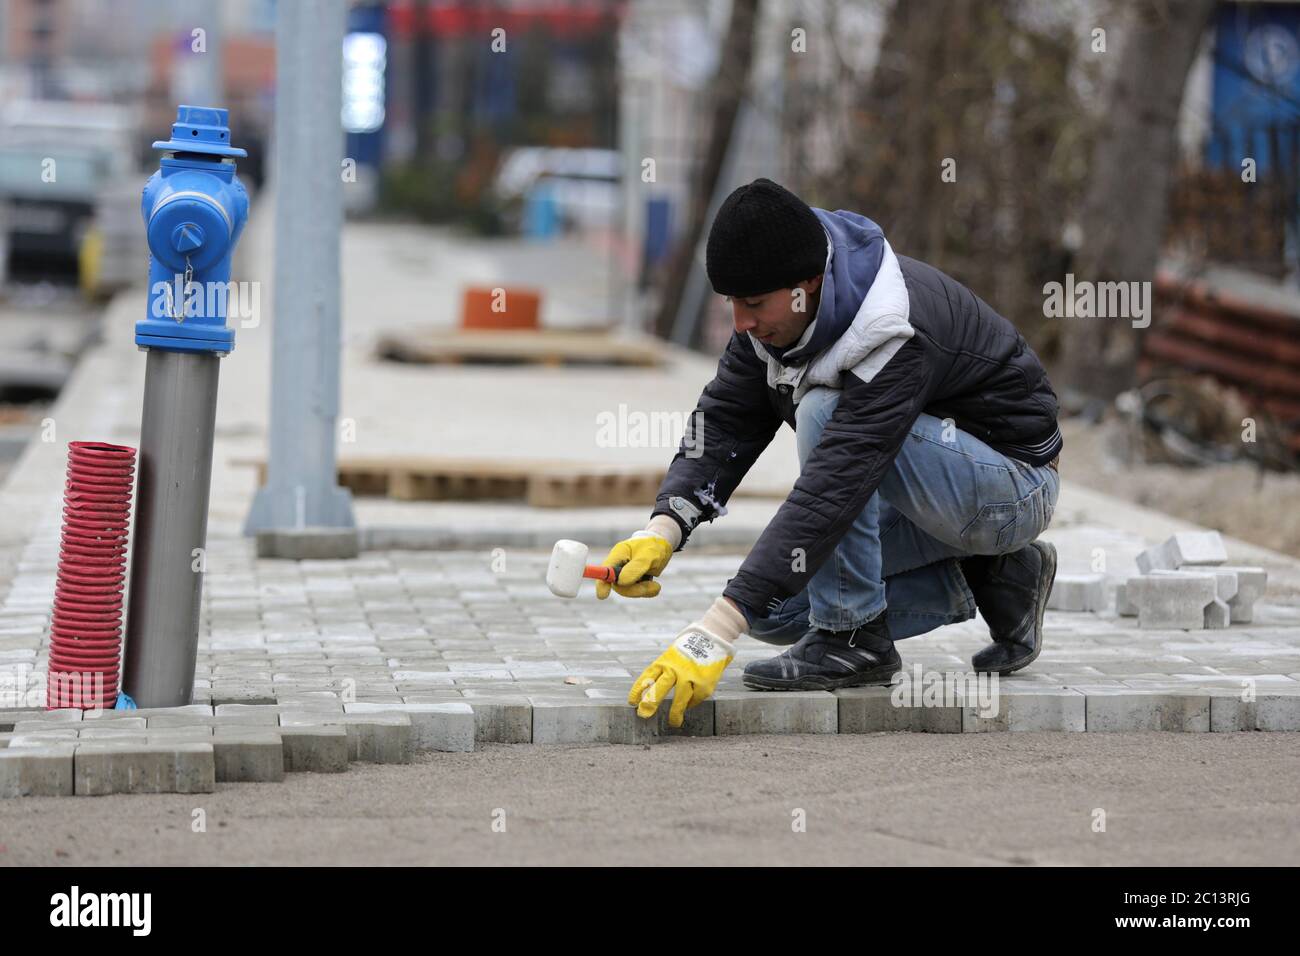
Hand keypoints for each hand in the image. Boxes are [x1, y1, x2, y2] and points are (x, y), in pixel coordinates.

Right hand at [595, 531, 672, 598]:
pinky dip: (648, 592)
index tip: (603, 595)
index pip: (605, 571)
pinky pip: (637, 593)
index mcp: (618, 554)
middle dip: (635, 589)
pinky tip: (655, 585)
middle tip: (655, 586)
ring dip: (644, 590)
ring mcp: (624, 574)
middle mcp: (618, 565)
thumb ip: (635, 568)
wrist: (663, 544)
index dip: (602, 583)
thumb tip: (621, 581)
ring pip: (628, 591)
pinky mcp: (633, 581)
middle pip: (618, 585)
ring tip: (657, 585)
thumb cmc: (654, 546)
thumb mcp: (648, 555)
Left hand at [628, 598, 745, 726]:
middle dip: (650, 702)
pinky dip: (692, 703)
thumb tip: (652, 692)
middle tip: (643, 714)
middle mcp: (676, 669)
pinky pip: (695, 699)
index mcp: (665, 661)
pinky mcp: (704, 684)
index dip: (638, 690)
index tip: (632, 702)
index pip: (647, 677)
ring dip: (675, 713)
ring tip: (673, 723)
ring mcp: (691, 677)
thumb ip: (664, 671)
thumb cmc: (689, 649)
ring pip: (680, 700)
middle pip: (661, 688)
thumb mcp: (672, 656)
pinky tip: (689, 705)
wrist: (712, 637)